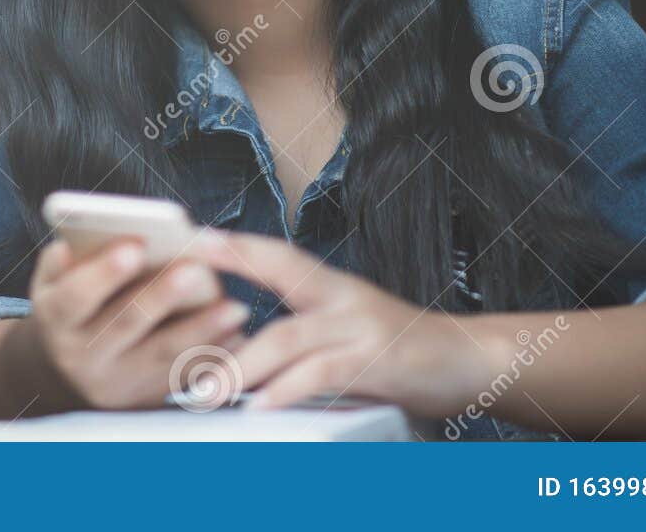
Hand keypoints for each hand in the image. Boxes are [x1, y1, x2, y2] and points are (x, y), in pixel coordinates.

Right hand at [28, 237, 251, 409]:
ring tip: (234, 307)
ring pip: (161, 354)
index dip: (104, 272)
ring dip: (200, 331)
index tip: (136, 245)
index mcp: (55, 320)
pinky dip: (211, 357)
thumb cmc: (69, 310)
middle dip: (161, 296)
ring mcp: (116, 382)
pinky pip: (182, 377)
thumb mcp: (51, 286)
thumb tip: (66, 248)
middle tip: (194, 270)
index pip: (76, 296)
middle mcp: (82, 356)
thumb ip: (58, 265)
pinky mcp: (145, 398)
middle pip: (125, 324)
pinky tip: (238, 337)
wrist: (67, 374)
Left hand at [194, 230, 489, 416]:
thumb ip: (300, 333)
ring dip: (241, 365)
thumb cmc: (399, 349)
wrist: (469, 360)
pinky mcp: (377, 361)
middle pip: (276, 278)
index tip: (189, 240)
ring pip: (288, 337)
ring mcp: (360, 326)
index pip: (274, 253)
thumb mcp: (346, 328)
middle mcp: (342, 295)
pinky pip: (322, 372)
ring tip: (205, 389)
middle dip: (224, 296)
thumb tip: (239, 349)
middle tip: (175, 314)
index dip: (232, 244)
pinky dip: (288, 389)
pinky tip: (261, 405)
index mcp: (330, 285)